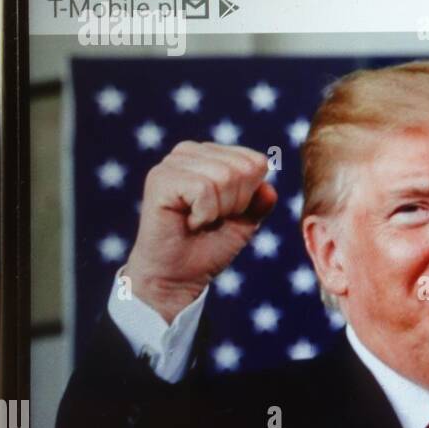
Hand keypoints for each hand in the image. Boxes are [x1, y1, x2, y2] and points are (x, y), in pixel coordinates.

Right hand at [122, 141, 276, 321]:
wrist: (177, 276)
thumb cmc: (210, 245)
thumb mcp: (245, 220)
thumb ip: (260, 201)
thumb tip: (268, 190)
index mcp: (211, 154)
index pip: (256, 162)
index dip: (249, 196)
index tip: (226, 212)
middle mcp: (190, 151)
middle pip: (243, 169)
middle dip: (236, 203)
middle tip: (211, 219)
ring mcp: (172, 163)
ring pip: (225, 176)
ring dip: (218, 210)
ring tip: (198, 220)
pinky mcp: (160, 178)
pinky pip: (204, 188)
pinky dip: (204, 214)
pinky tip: (188, 222)